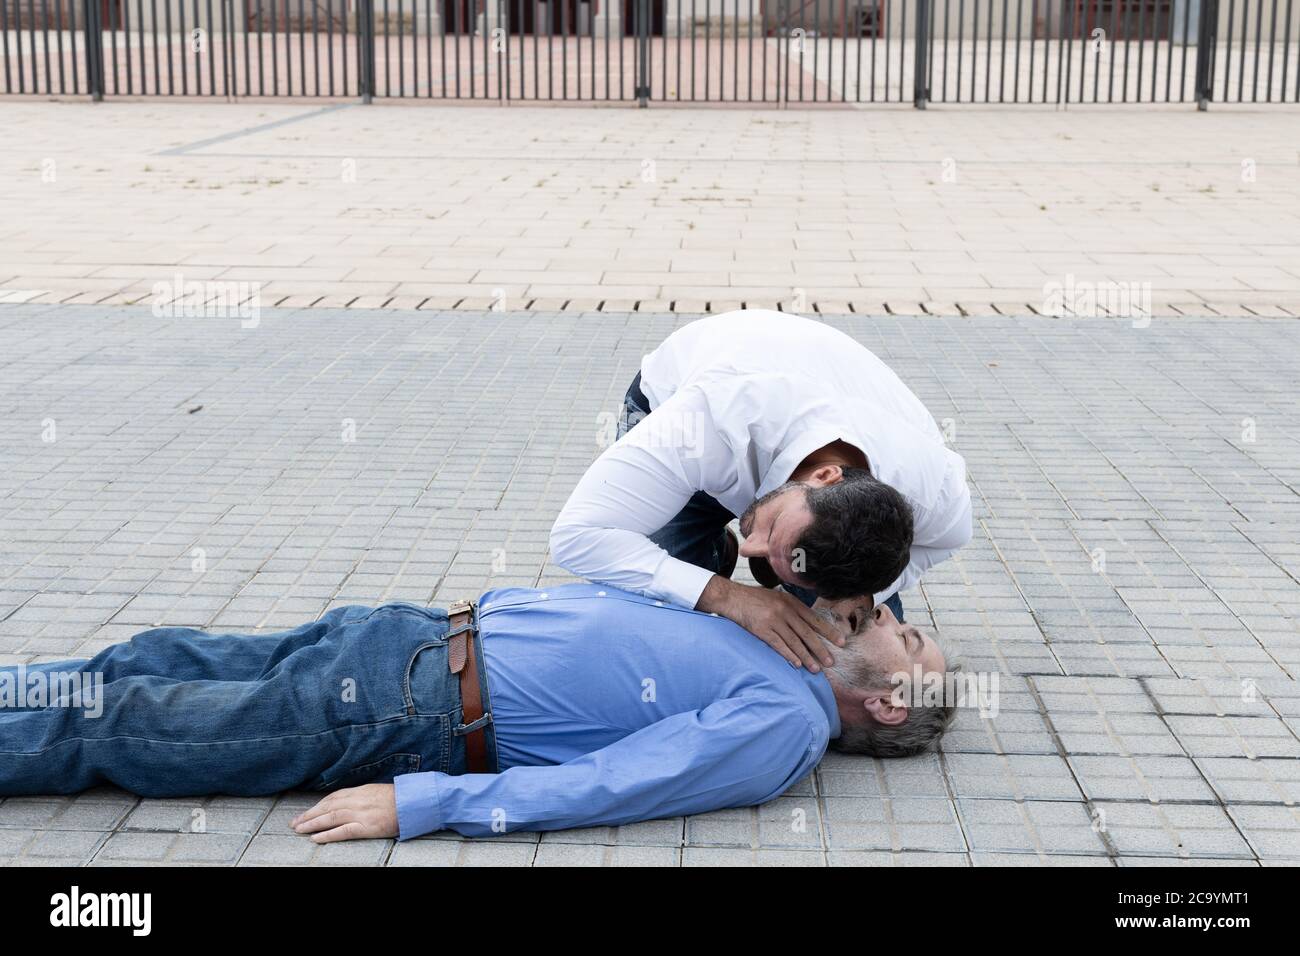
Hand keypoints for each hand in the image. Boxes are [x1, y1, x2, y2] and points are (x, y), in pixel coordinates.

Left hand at [292, 784, 398, 842]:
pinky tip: (316, 838)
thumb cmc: (398, 799)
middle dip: (309, 814)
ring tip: (299, 830)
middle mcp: (357, 800)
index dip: (317, 806)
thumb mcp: (377, 792)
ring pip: (331, 817)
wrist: (413, 803)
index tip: (306, 812)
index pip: (333, 797)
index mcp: (360, 791)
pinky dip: (327, 834)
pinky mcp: (366, 826)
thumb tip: (347, 802)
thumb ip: (361, 796)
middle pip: (327, 806)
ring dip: (312, 823)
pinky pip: (343, 831)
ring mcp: (361, 813)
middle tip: (294, 823)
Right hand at [698, 576, 841, 671]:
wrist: (732, 597)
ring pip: (795, 642)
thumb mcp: (777, 597)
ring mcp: (773, 620)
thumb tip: (808, 624)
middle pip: (807, 633)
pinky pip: (779, 645)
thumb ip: (792, 608)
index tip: (841, 642)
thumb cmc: (755, 599)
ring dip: (807, 656)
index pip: (814, 619)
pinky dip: (789, 655)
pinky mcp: (762, 630)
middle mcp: (785, 610)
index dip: (828, 631)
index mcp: (791, 602)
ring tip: (816, 669)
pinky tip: (798, 664)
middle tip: (831, 662)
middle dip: (821, 649)